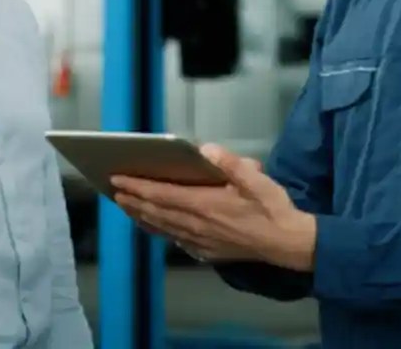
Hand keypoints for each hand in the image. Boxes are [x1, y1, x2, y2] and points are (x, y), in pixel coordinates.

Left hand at [110, 144, 316, 270]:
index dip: (138, 186)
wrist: (287, 243)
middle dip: (133, 200)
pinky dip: (158, 230)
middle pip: (156, 212)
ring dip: (141, 216)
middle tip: (114, 190)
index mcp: (206, 205)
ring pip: (162, 227)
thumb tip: (206, 149)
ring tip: (126, 206)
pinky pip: (174, 240)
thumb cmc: (272, 208)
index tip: (118, 178)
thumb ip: (230, 163)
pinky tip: (153, 226)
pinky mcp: (207, 251)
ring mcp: (200, 241)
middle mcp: (197, 225)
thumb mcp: (256, 179)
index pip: (162, 194)